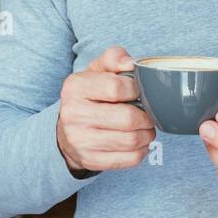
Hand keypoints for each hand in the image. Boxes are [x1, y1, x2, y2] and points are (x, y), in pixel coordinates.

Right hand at [56, 46, 154, 176]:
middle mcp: (73, 114)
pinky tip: (139, 143)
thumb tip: (130, 64)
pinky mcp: (90, 160)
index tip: (140, 92)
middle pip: (127, 118)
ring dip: (147, 134)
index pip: (116, 87)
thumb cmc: (90, 95)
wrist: (67, 129)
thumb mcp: (97, 70)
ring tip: (146, 128)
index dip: (136, 89)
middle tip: (150, 114)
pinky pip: (128, 159)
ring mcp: (80, 140)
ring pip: (131, 141)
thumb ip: (114, 58)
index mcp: (75, 87)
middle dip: (146, 116)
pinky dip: (141, 151)